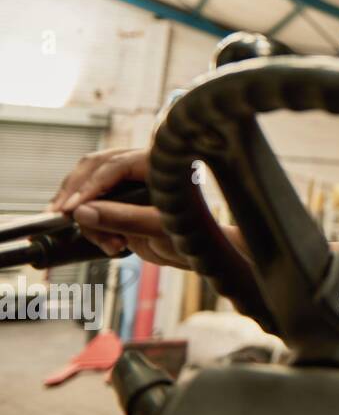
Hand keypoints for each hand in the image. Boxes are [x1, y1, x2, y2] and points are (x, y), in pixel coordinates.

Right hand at [47, 148, 191, 269]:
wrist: (201, 252)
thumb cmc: (193, 234)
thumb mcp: (160, 227)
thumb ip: (123, 218)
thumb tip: (81, 212)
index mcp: (157, 163)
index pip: (114, 166)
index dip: (90, 186)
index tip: (72, 209)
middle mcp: (140, 167)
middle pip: (94, 167)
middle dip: (76, 193)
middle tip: (62, 216)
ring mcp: (128, 184)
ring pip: (89, 188)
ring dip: (88, 216)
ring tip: (108, 243)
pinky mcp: (120, 202)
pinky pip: (94, 207)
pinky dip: (94, 227)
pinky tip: (110, 245)